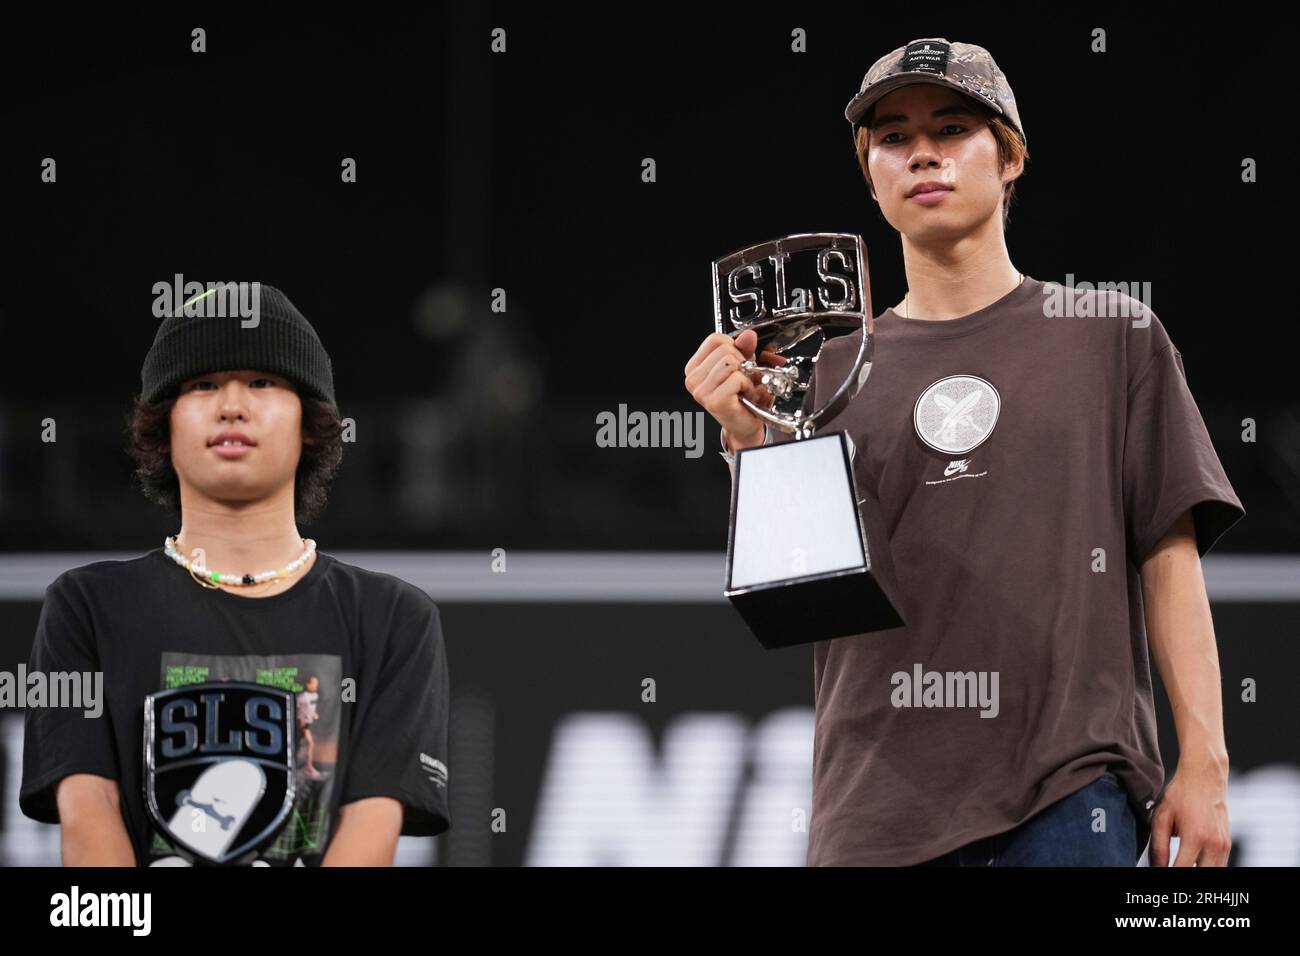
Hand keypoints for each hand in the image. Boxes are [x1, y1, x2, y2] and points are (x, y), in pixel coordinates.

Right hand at [684, 329, 784, 451]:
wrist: (743, 424)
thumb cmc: (740, 397)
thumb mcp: (741, 366)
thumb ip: (743, 348)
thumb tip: (748, 335)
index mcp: (694, 367)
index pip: (715, 339)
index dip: (733, 346)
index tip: (737, 362)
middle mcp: (693, 379)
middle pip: (725, 349)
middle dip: (741, 361)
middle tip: (742, 378)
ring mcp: (701, 391)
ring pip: (731, 362)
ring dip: (745, 375)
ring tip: (743, 387)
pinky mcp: (714, 401)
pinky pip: (737, 378)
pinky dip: (747, 385)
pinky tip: (744, 395)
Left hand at [1149, 761, 1231, 865]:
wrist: (1205, 776)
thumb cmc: (1181, 794)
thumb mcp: (1162, 816)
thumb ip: (1159, 846)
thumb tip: (1156, 868)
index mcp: (1196, 837)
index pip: (1181, 870)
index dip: (1168, 874)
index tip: (1159, 873)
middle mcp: (1214, 844)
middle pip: (1200, 875)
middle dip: (1183, 875)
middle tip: (1171, 868)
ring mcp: (1224, 845)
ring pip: (1212, 873)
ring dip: (1197, 872)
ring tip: (1180, 865)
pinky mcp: (1227, 844)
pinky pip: (1219, 866)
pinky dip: (1206, 868)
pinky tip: (1193, 863)